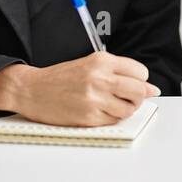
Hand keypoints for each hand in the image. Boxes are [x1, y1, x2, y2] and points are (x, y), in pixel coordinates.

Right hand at [0, 53, 159, 125]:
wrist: (30, 89)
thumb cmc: (61, 78)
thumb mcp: (90, 65)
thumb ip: (119, 73)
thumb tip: (151, 89)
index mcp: (102, 60)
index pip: (140, 73)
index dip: (141, 82)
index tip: (135, 86)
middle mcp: (100, 77)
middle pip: (139, 91)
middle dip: (138, 97)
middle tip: (128, 99)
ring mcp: (94, 98)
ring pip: (129, 109)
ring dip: (125, 110)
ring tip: (110, 105)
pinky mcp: (88, 117)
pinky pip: (113, 121)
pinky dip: (111, 119)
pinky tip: (99, 112)